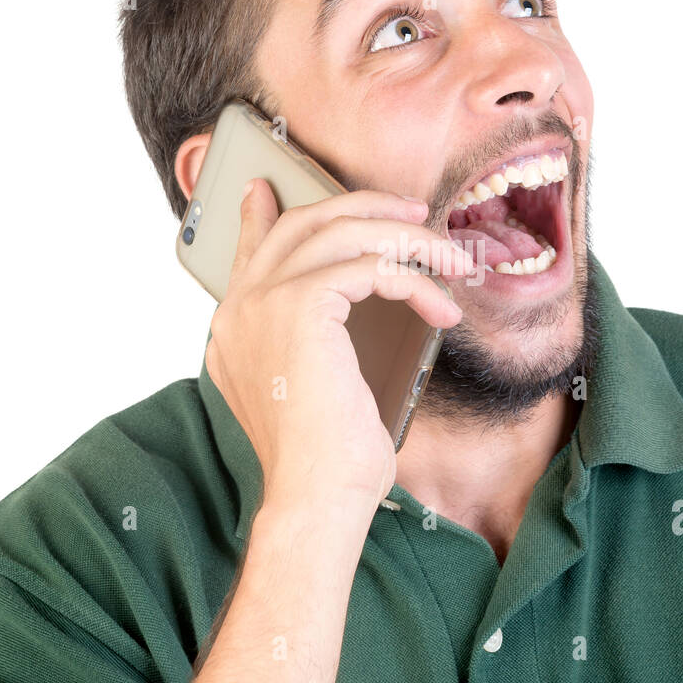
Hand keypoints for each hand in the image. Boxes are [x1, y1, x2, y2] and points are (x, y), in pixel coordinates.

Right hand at [205, 181, 470, 512]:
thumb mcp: (318, 389)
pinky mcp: (299, 305)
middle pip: (301, 223)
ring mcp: (262, 302)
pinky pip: (370, 266)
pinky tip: (441, 305)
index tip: (267, 188)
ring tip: (447, 255)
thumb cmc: (327, 459)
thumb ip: (316, 340)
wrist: (317, 494)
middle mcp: (238, 309)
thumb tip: (362, 303)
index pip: (250, 250)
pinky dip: (415, 280)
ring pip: (341, 232)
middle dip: (363, 207)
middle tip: (410, 210)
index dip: (261, 214)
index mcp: (235, 329)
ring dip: (405, 238)